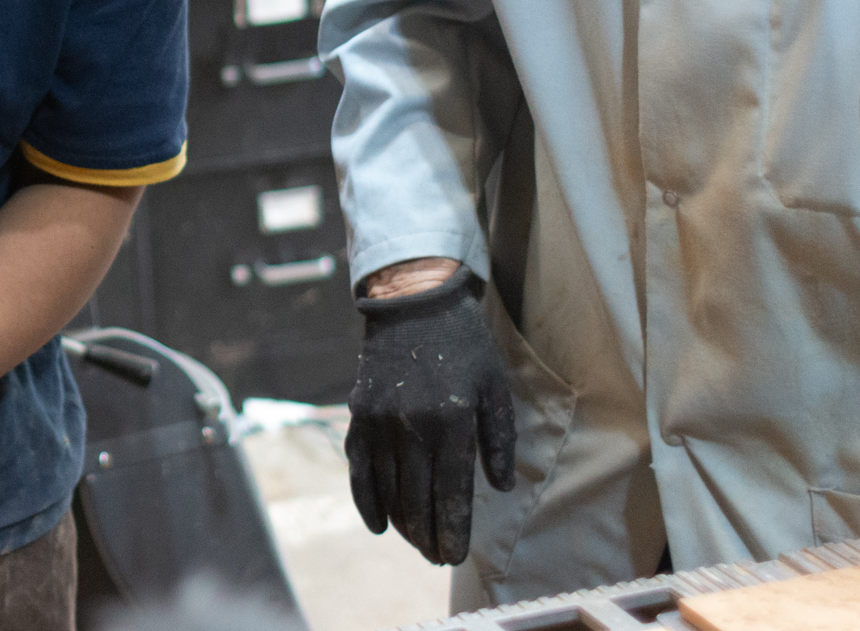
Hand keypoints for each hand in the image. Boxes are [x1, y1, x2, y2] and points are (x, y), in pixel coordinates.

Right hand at [346, 264, 514, 565]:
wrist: (411, 301)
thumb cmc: (463, 344)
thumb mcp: (495, 386)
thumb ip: (499, 440)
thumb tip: (501, 487)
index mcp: (452, 421)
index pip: (452, 493)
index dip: (453, 530)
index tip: (456, 557)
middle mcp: (413, 426)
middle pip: (417, 499)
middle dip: (429, 537)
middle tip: (439, 558)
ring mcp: (380, 421)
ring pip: (388, 490)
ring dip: (403, 524)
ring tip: (418, 544)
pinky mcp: (358, 414)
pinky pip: (359, 469)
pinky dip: (366, 500)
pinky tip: (379, 525)